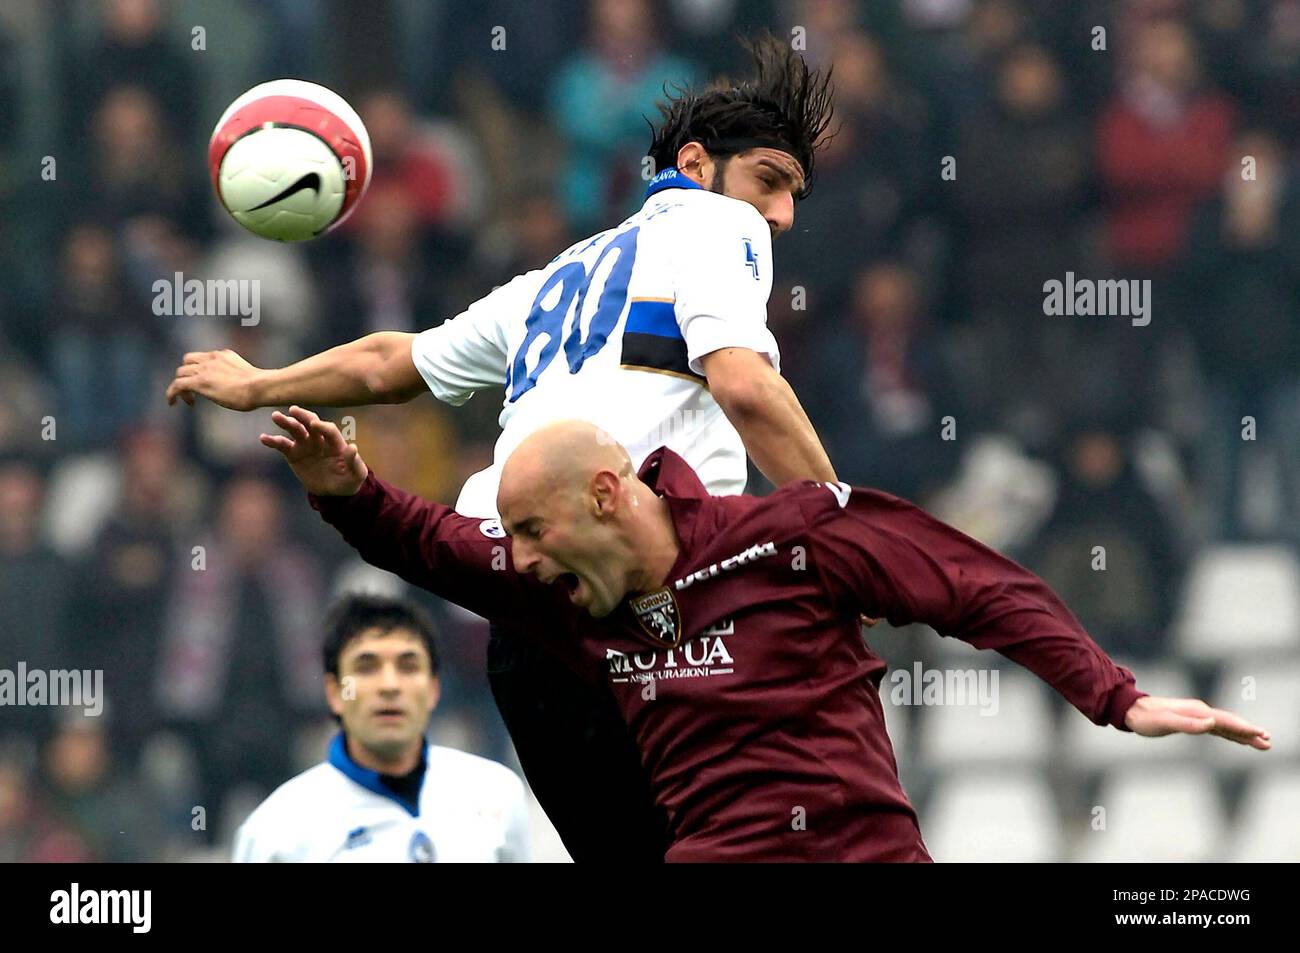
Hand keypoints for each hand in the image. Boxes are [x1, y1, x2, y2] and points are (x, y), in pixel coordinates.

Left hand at [166, 349, 263, 409]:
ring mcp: (204, 369)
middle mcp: (211, 358)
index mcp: (224, 355)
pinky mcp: (198, 382)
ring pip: (180, 372)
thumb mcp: (250, 377)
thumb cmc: (261, 386)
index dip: (200, 369)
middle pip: (188, 361)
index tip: (207, 383)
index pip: (204, 357)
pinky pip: (177, 385)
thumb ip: (242, 378)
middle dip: (187, 374)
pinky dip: (171, 393)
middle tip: (193, 391)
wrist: (259, 386)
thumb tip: (249, 389)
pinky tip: (172, 403)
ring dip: (180, 385)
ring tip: (188, 400)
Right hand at [260, 406, 367, 495]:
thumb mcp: (356, 475)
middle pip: (310, 424)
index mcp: (335, 443)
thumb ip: (354, 462)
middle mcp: (319, 440)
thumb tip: (352, 447)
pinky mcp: (294, 454)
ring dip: (286, 422)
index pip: (329, 430)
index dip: (323, 426)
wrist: (333, 492)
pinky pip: (282, 445)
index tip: (315, 424)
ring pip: (295, 430)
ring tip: (275, 416)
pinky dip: (273, 441)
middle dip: (303, 416)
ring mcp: (305, 445)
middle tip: (293, 410)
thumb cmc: (348, 480)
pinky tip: (263, 438)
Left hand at [1124, 695, 1270, 749]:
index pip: (1226, 721)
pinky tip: (1237, 738)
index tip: (1261, 735)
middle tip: (1268, 742)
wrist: (1131, 710)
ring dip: (1243, 734)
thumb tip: (1212, 723)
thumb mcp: (1166, 723)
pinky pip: (1216, 728)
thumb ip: (1189, 724)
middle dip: (1250, 732)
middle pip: (1231, 723)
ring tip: (1261, 742)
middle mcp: (1200, 712)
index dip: (1244, 729)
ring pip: (1226, 726)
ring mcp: (1197, 715)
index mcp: (1197, 712)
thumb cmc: (1147, 719)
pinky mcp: (1192, 721)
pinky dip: (1230, 733)